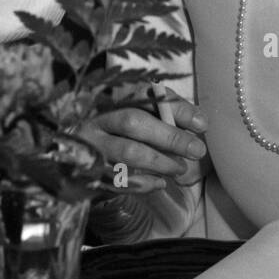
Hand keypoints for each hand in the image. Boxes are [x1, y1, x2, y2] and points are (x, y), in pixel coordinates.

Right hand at [79, 90, 207, 193]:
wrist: (76, 165)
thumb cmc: (117, 138)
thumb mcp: (140, 119)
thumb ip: (170, 114)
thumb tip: (201, 123)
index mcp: (111, 102)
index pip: (145, 96)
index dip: (174, 108)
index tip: (201, 124)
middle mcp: (97, 122)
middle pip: (132, 122)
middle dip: (169, 136)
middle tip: (197, 150)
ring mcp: (89, 148)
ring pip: (127, 152)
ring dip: (160, 162)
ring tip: (180, 168)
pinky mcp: (89, 174)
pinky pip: (120, 179)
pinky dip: (144, 182)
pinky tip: (160, 183)